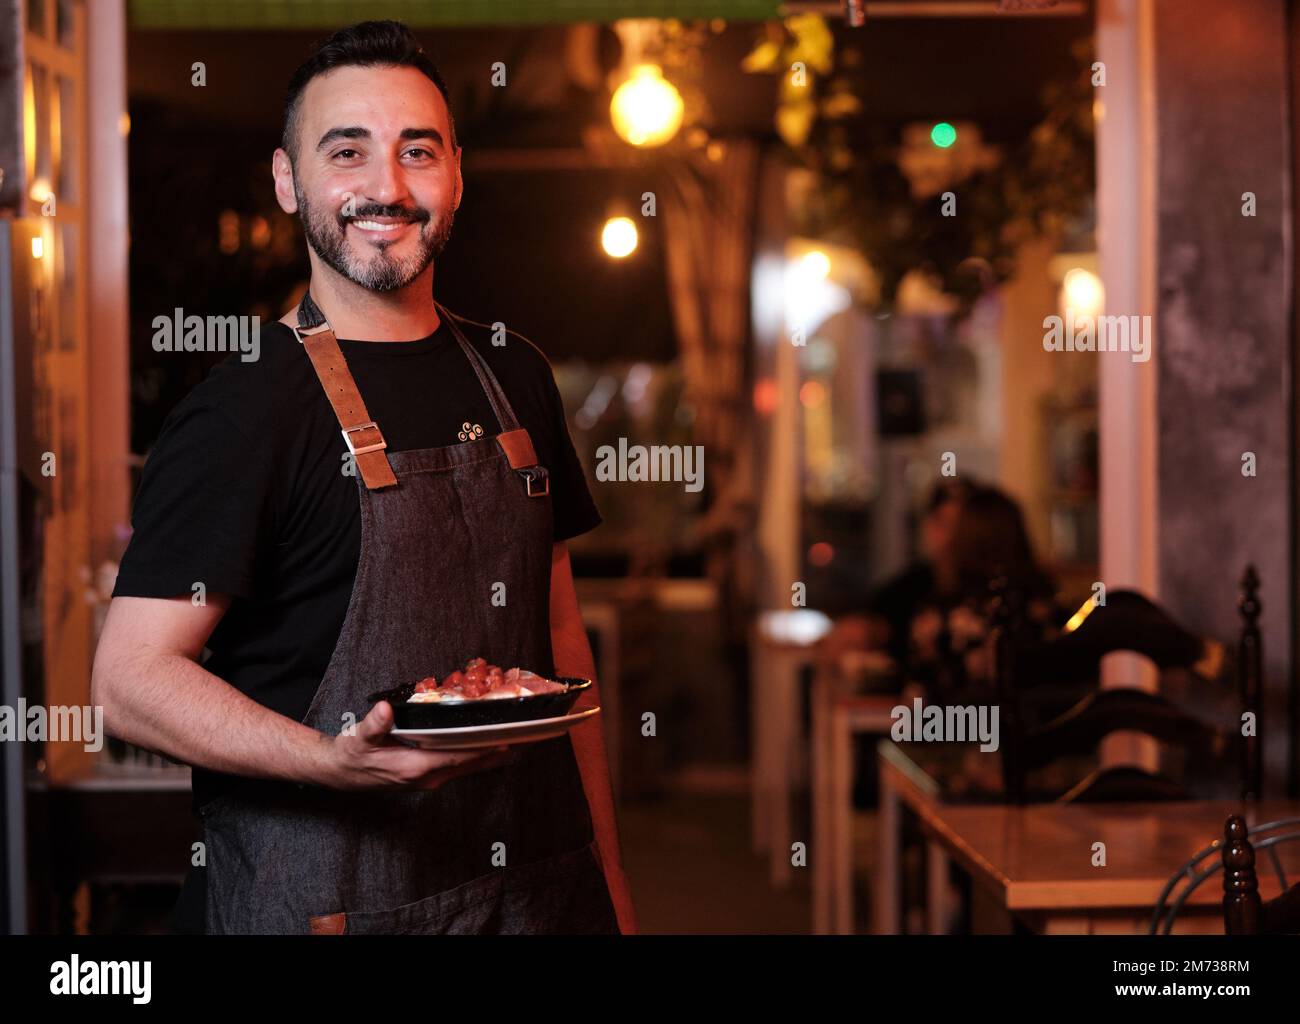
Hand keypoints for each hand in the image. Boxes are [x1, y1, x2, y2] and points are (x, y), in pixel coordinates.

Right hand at [321, 700, 513, 790]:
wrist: (341, 773)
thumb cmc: (352, 754)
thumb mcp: (358, 739)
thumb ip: (373, 725)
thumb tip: (385, 710)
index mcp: (415, 768)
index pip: (456, 758)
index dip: (481, 750)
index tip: (505, 742)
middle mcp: (428, 777)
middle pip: (470, 764)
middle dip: (497, 752)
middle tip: (527, 739)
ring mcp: (430, 778)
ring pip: (468, 767)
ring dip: (492, 756)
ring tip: (520, 743)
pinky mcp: (429, 774)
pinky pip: (461, 766)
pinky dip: (478, 757)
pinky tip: (493, 749)